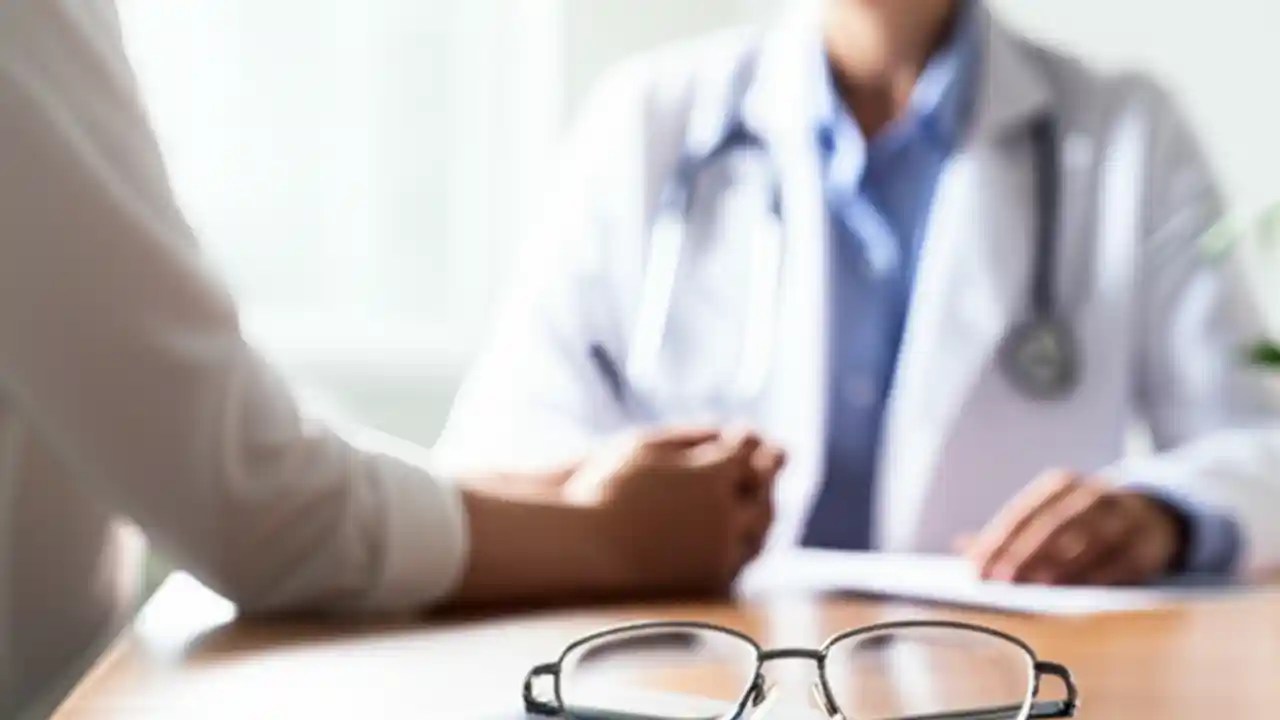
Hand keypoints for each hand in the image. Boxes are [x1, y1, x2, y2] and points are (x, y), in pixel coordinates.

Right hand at [571, 427, 783, 594]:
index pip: (750, 454)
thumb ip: (695, 437)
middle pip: (763, 495)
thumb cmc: (602, 491)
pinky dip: (745, 544)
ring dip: (761, 514)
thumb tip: (732, 433)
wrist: (577, 553)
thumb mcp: (646, 447)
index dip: (751, 445)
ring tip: (751, 503)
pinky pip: (741, 563)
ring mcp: (721, 557)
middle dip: (764, 480)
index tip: (745, 438)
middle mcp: (726, 519)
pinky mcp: (709, 586)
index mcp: (712, 479)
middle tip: (762, 467)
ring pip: (759, 534)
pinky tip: (732, 536)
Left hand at [962, 470, 1183, 585]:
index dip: (996, 541)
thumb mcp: (1048, 516)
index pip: (1021, 513)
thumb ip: (1007, 533)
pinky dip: (1098, 575)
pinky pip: (1122, 560)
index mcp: (1059, 486)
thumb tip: (960, 547)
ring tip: (1035, 586)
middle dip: (1023, 553)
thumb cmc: (1084, 521)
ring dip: (1061, 563)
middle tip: (1000, 581)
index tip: (974, 568)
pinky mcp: (1147, 543)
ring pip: (1088, 538)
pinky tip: (1078, 592)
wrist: (1154, 515)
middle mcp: (1090, 495)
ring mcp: (1122, 516)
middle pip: (1052, 524)